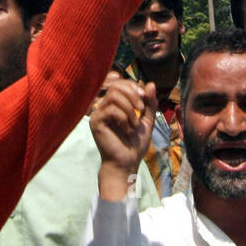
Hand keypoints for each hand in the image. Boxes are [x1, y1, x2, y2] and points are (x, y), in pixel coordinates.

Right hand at [91, 79, 155, 199]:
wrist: (127, 162)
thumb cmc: (135, 144)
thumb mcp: (147, 120)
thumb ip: (149, 103)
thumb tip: (150, 83)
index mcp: (114, 105)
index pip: (120, 84)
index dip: (133, 86)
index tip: (145, 97)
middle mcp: (103, 107)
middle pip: (116, 86)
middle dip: (132, 95)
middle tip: (141, 109)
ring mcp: (98, 114)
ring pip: (113, 96)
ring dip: (129, 109)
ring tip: (134, 124)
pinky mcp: (95, 122)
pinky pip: (111, 109)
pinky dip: (124, 118)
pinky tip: (127, 129)